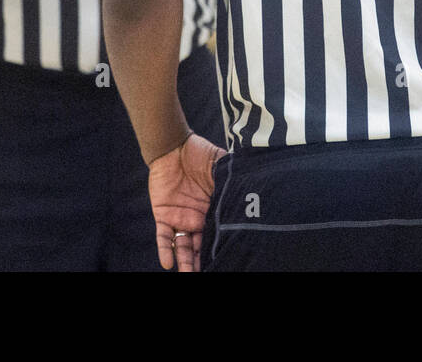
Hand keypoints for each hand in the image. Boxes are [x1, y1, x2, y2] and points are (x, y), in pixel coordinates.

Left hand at [148, 133, 225, 271]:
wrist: (174, 147)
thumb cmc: (200, 154)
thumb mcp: (222, 166)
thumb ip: (234, 177)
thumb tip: (258, 179)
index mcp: (213, 208)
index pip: (217, 233)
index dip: (221, 246)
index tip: (230, 257)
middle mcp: (197, 218)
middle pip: (201, 246)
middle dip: (203, 262)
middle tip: (209, 272)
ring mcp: (180, 218)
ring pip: (183, 247)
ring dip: (186, 263)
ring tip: (188, 275)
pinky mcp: (163, 215)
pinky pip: (163, 237)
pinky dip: (165, 250)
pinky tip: (169, 263)